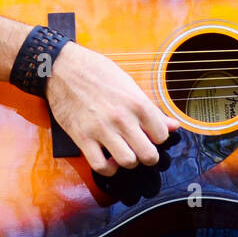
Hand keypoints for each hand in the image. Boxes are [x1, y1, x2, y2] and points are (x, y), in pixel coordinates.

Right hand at [46, 43, 179, 175]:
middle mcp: (122, 118)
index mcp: (138, 102)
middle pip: (148, 154)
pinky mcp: (82, 138)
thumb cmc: (98, 72)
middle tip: (142, 150)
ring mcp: (102, 129)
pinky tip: (109, 159)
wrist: (63, 68)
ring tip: (125, 153)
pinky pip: (100, 166)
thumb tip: (174, 125)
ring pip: (128, 162)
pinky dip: (108, 169)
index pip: (162, 135)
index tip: (151, 135)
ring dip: (129, 162)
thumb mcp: (129, 85)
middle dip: (149, 156)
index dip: (158, 138)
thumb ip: (152, 109)